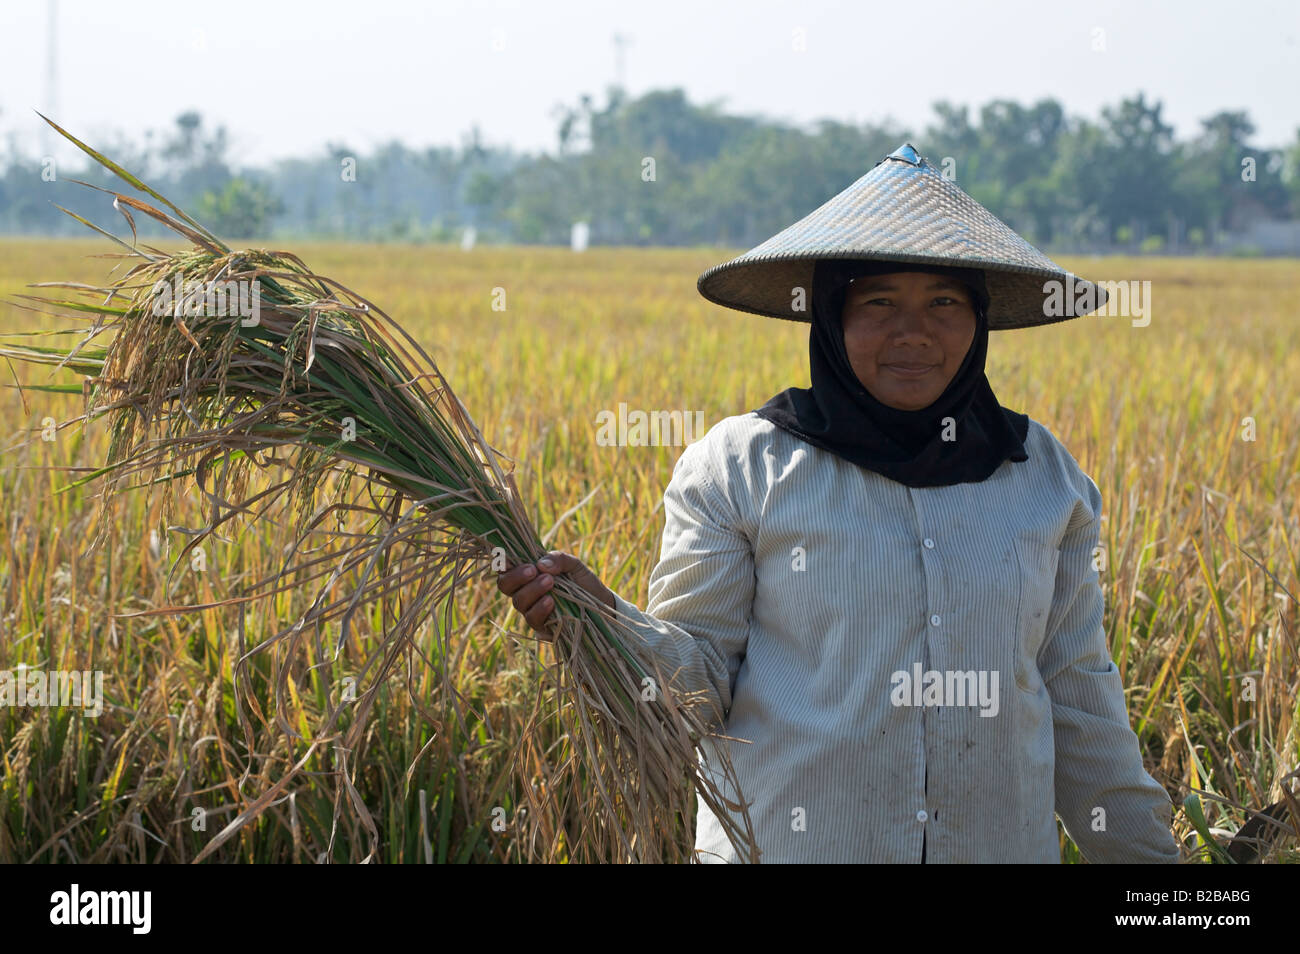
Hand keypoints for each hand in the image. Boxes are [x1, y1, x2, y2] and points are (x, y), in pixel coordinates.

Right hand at [496, 550, 615, 640]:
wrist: (601, 605)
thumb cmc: (584, 582)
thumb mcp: (574, 565)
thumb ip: (559, 559)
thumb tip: (541, 565)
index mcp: (528, 574)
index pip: (505, 569)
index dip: (502, 564)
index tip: (509, 560)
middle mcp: (525, 592)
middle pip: (505, 586)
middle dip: (516, 577)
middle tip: (534, 570)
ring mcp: (532, 610)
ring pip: (518, 603)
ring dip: (532, 591)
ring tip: (550, 583)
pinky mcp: (542, 627)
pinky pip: (532, 620)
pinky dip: (540, 609)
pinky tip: (551, 602)